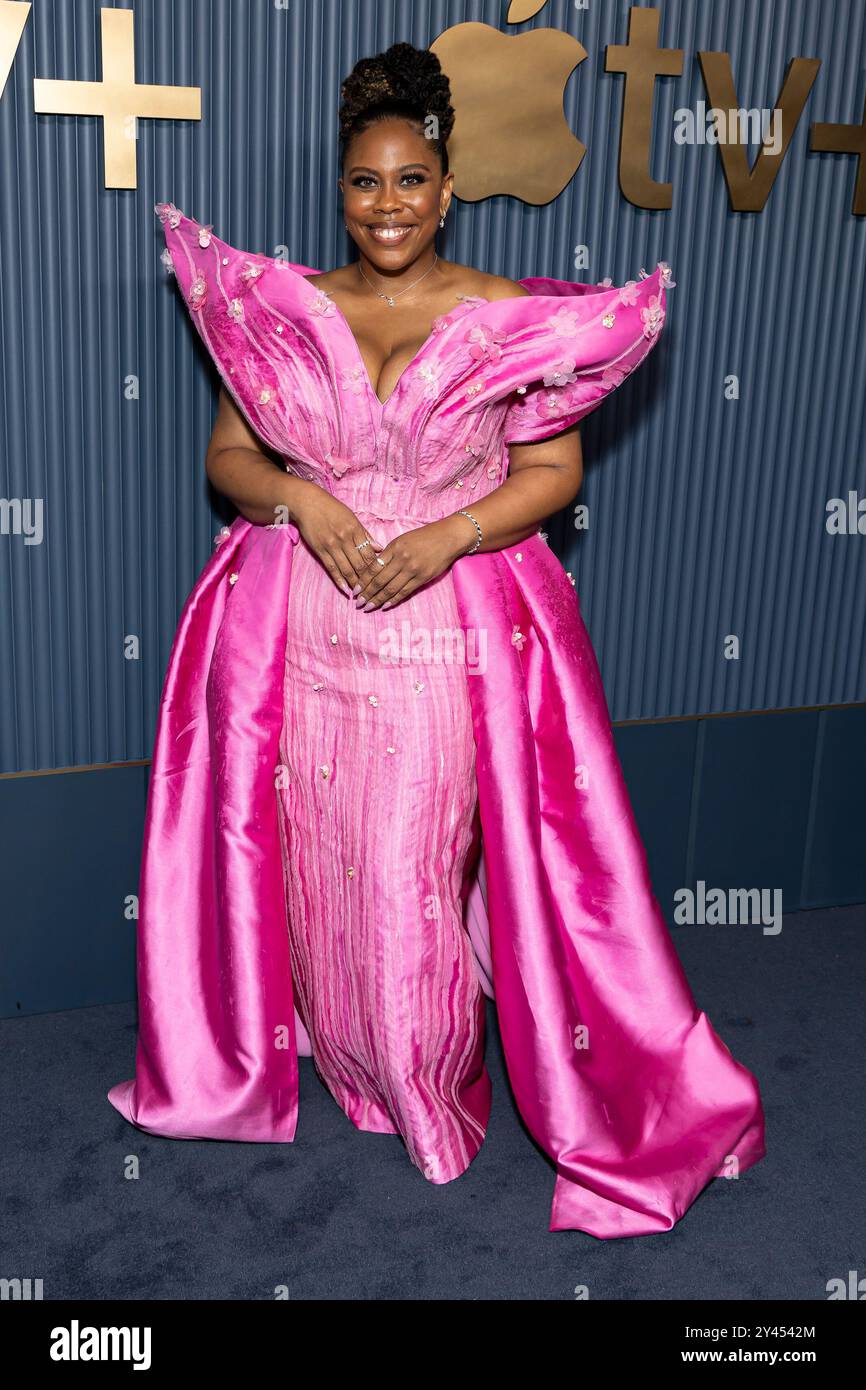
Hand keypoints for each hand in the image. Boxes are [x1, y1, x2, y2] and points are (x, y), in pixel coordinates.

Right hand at [289, 482, 383, 594]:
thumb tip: (379, 548)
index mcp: (355, 529)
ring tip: (361, 595)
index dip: (376, 568)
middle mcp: (344, 538)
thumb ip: (365, 534)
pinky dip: (339, 580)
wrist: (307, 503)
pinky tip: (345, 590)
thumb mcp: (351, 517)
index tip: (381, 578)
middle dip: (367, 580)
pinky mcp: (320, 550)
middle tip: (374, 591)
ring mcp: (332, 545)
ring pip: (347, 568)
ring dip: (355, 583)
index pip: (369, 553)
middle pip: (360, 563)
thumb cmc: (331, 508)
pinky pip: (332, 568)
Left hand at [352, 514, 477, 611]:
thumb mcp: (403, 539)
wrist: (448, 538)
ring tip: (368, 607)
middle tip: (358, 603)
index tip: (355, 589)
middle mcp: (402, 559)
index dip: (363, 580)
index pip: (374, 567)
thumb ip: (389, 553)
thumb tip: (374, 568)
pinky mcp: (423, 578)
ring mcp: (413, 570)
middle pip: (380, 580)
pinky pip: (405, 592)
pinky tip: (385, 605)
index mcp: (395, 548)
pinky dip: (394, 600)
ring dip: (378, 599)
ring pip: (391, 588)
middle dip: (367, 593)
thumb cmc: (424, 537)